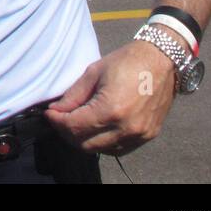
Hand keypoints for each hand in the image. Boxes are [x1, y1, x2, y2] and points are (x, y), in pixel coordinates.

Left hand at [44, 39, 175, 154]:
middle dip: (67, 133)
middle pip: (85, 144)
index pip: (74, 127)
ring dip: (84, 140)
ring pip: (101, 150)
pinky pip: (118, 149)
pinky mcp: (148, 136)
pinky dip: (103, 142)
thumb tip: (56, 110)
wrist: (161, 60)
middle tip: (60, 119)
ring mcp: (139, 135)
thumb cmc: (127, 61)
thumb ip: (73, 95)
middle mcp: (127, 128)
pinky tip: (96, 128)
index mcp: (111, 110)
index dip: (57, 122)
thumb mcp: (93, 73)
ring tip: (76, 122)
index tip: (49, 114)